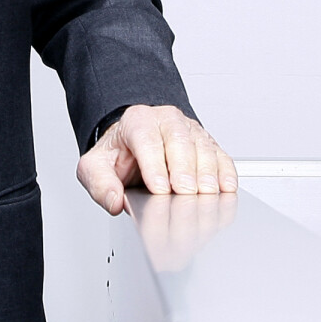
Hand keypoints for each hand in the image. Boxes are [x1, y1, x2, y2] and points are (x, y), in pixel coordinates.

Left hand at [77, 104, 237, 214]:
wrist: (133, 145)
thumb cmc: (119, 155)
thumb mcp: (95, 167)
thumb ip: (100, 184)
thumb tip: (114, 201)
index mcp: (137, 121)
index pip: (147, 139)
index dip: (154, 165)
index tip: (159, 188)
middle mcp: (165, 120)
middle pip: (179, 140)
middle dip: (184, 169)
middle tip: (185, 192)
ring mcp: (189, 130)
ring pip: (202, 146)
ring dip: (206, 172)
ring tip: (206, 193)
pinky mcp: (206, 143)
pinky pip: (220, 154)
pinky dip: (225, 171)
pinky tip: (225, 187)